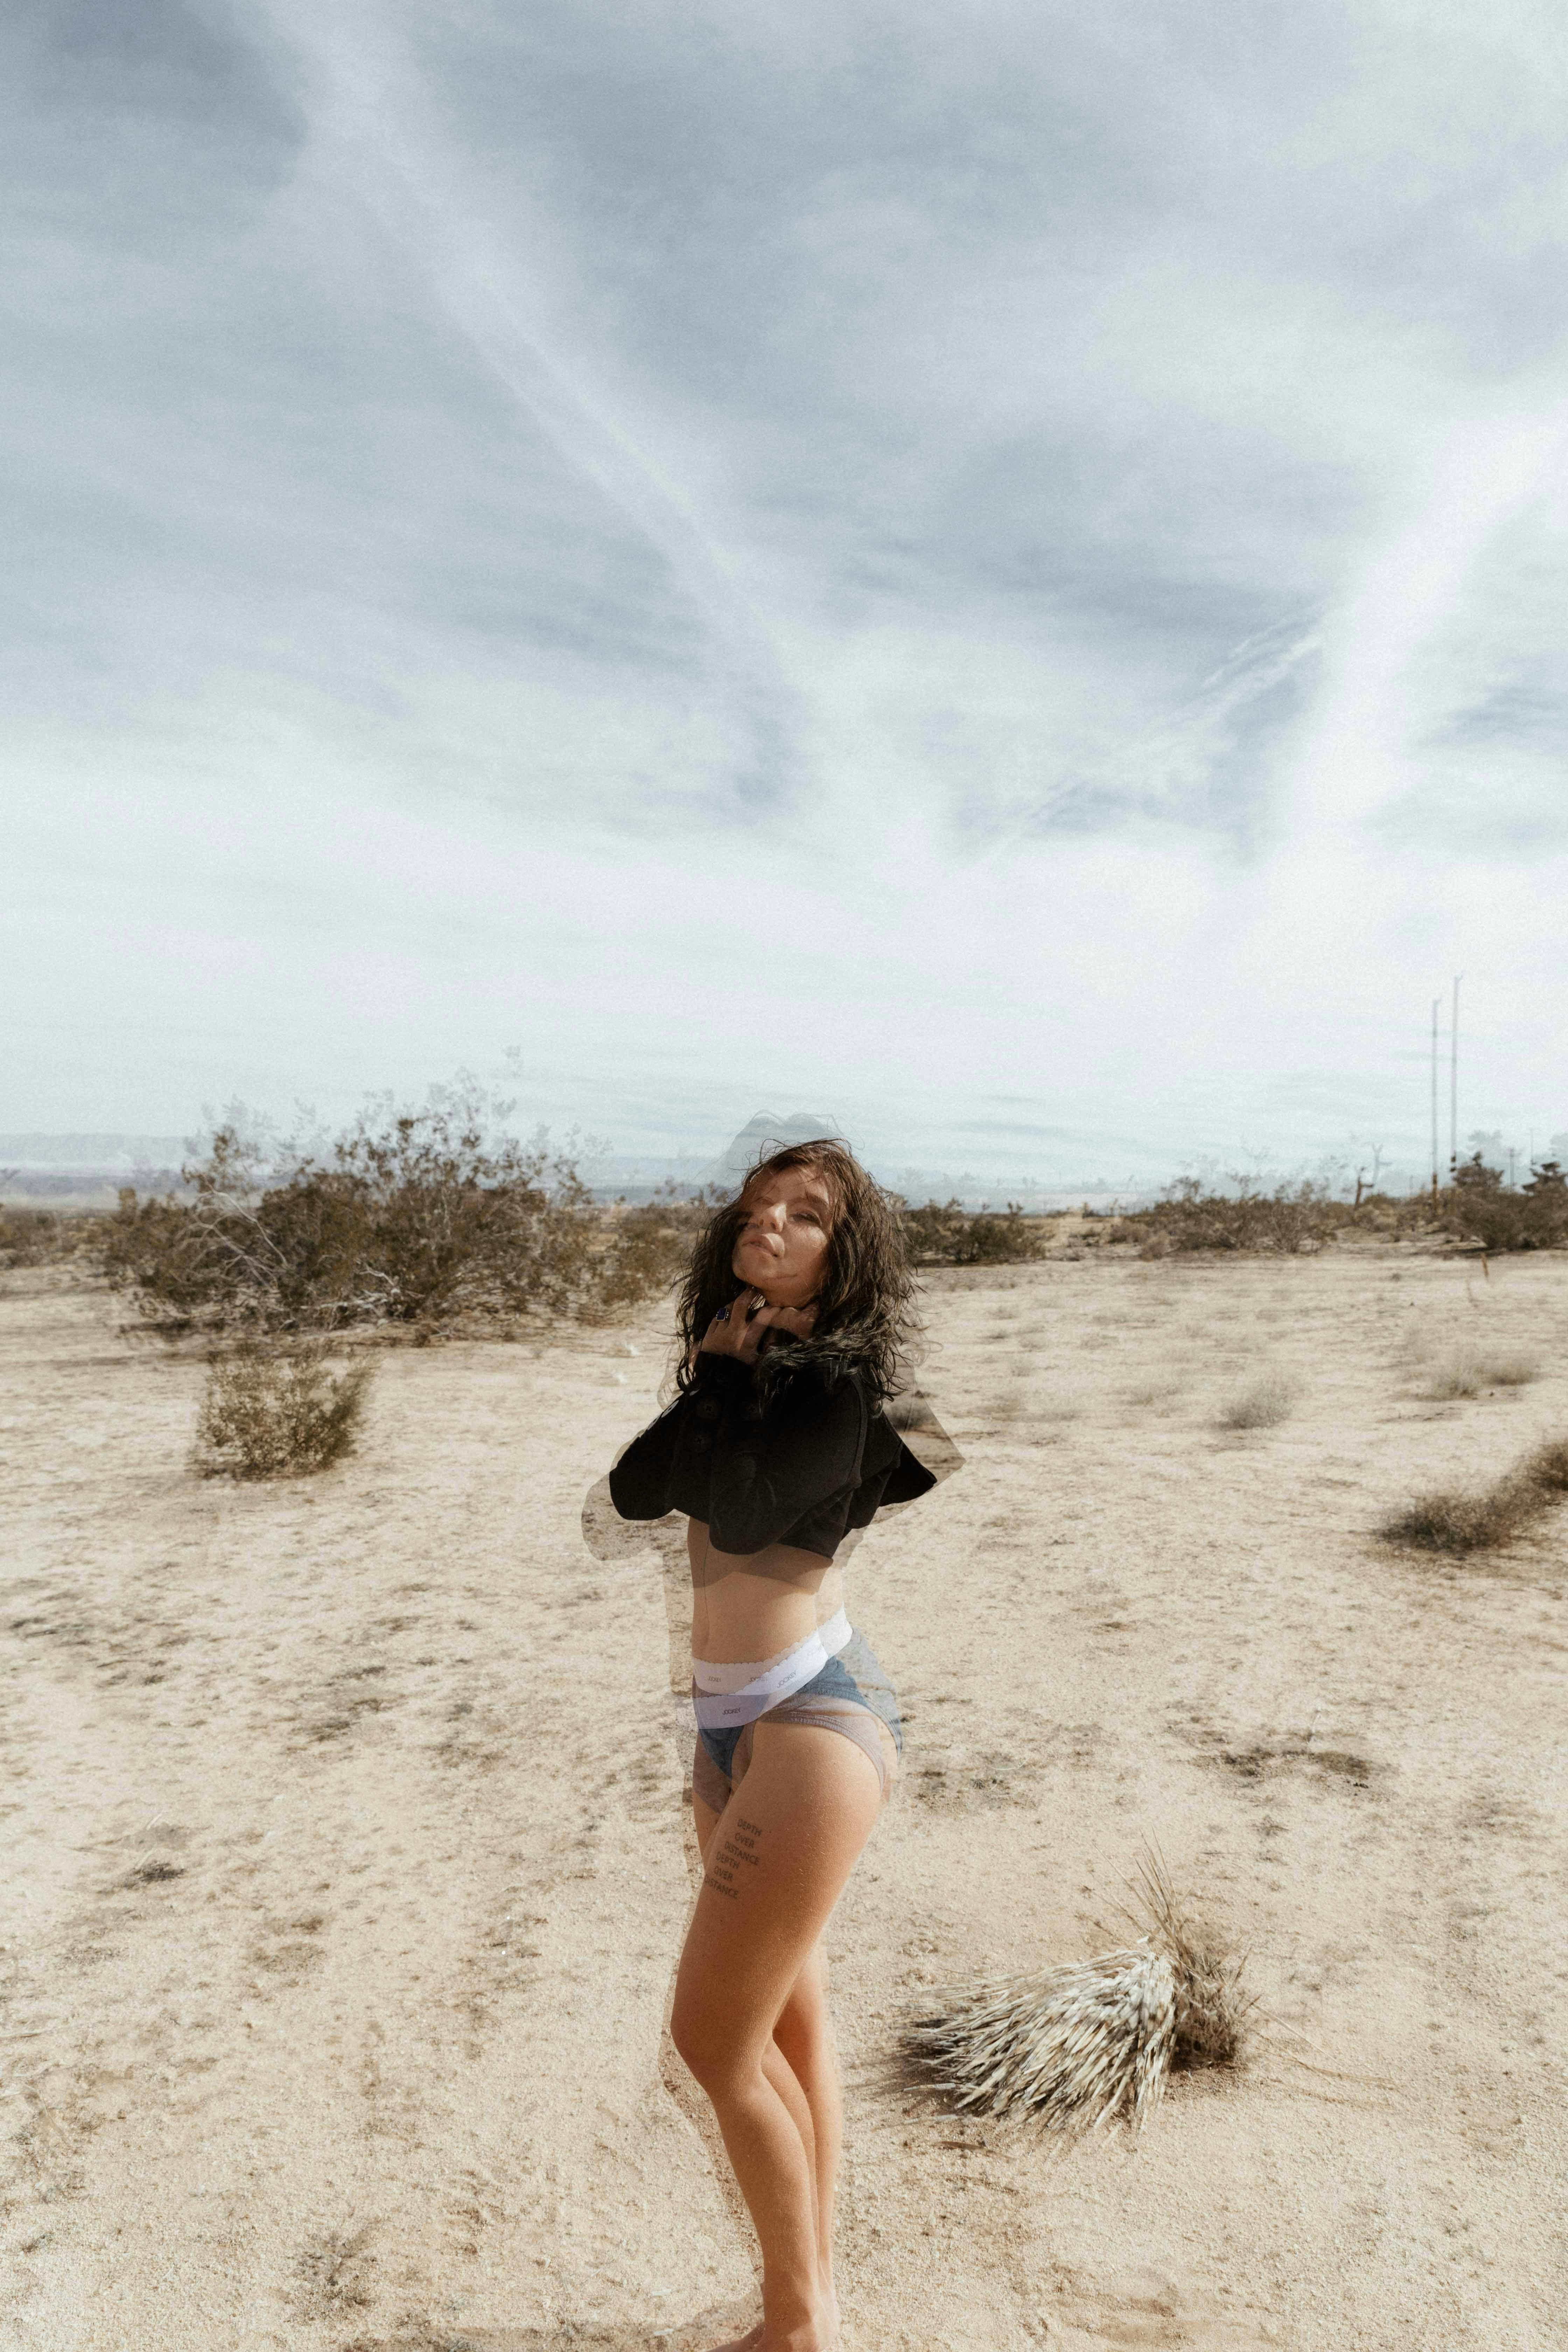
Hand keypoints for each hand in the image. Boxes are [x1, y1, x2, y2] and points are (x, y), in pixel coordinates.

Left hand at [699, 1290, 818, 1363]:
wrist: (716, 1377)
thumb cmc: (742, 1368)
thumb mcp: (759, 1360)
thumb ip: (769, 1344)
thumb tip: (778, 1328)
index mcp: (747, 1342)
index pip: (760, 1321)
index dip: (770, 1311)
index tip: (776, 1306)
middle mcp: (733, 1335)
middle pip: (740, 1305)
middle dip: (748, 1293)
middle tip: (754, 1288)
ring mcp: (719, 1332)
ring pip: (728, 1308)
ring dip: (736, 1303)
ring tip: (742, 1302)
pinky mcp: (709, 1333)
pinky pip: (717, 1316)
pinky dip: (725, 1314)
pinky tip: (730, 1316)